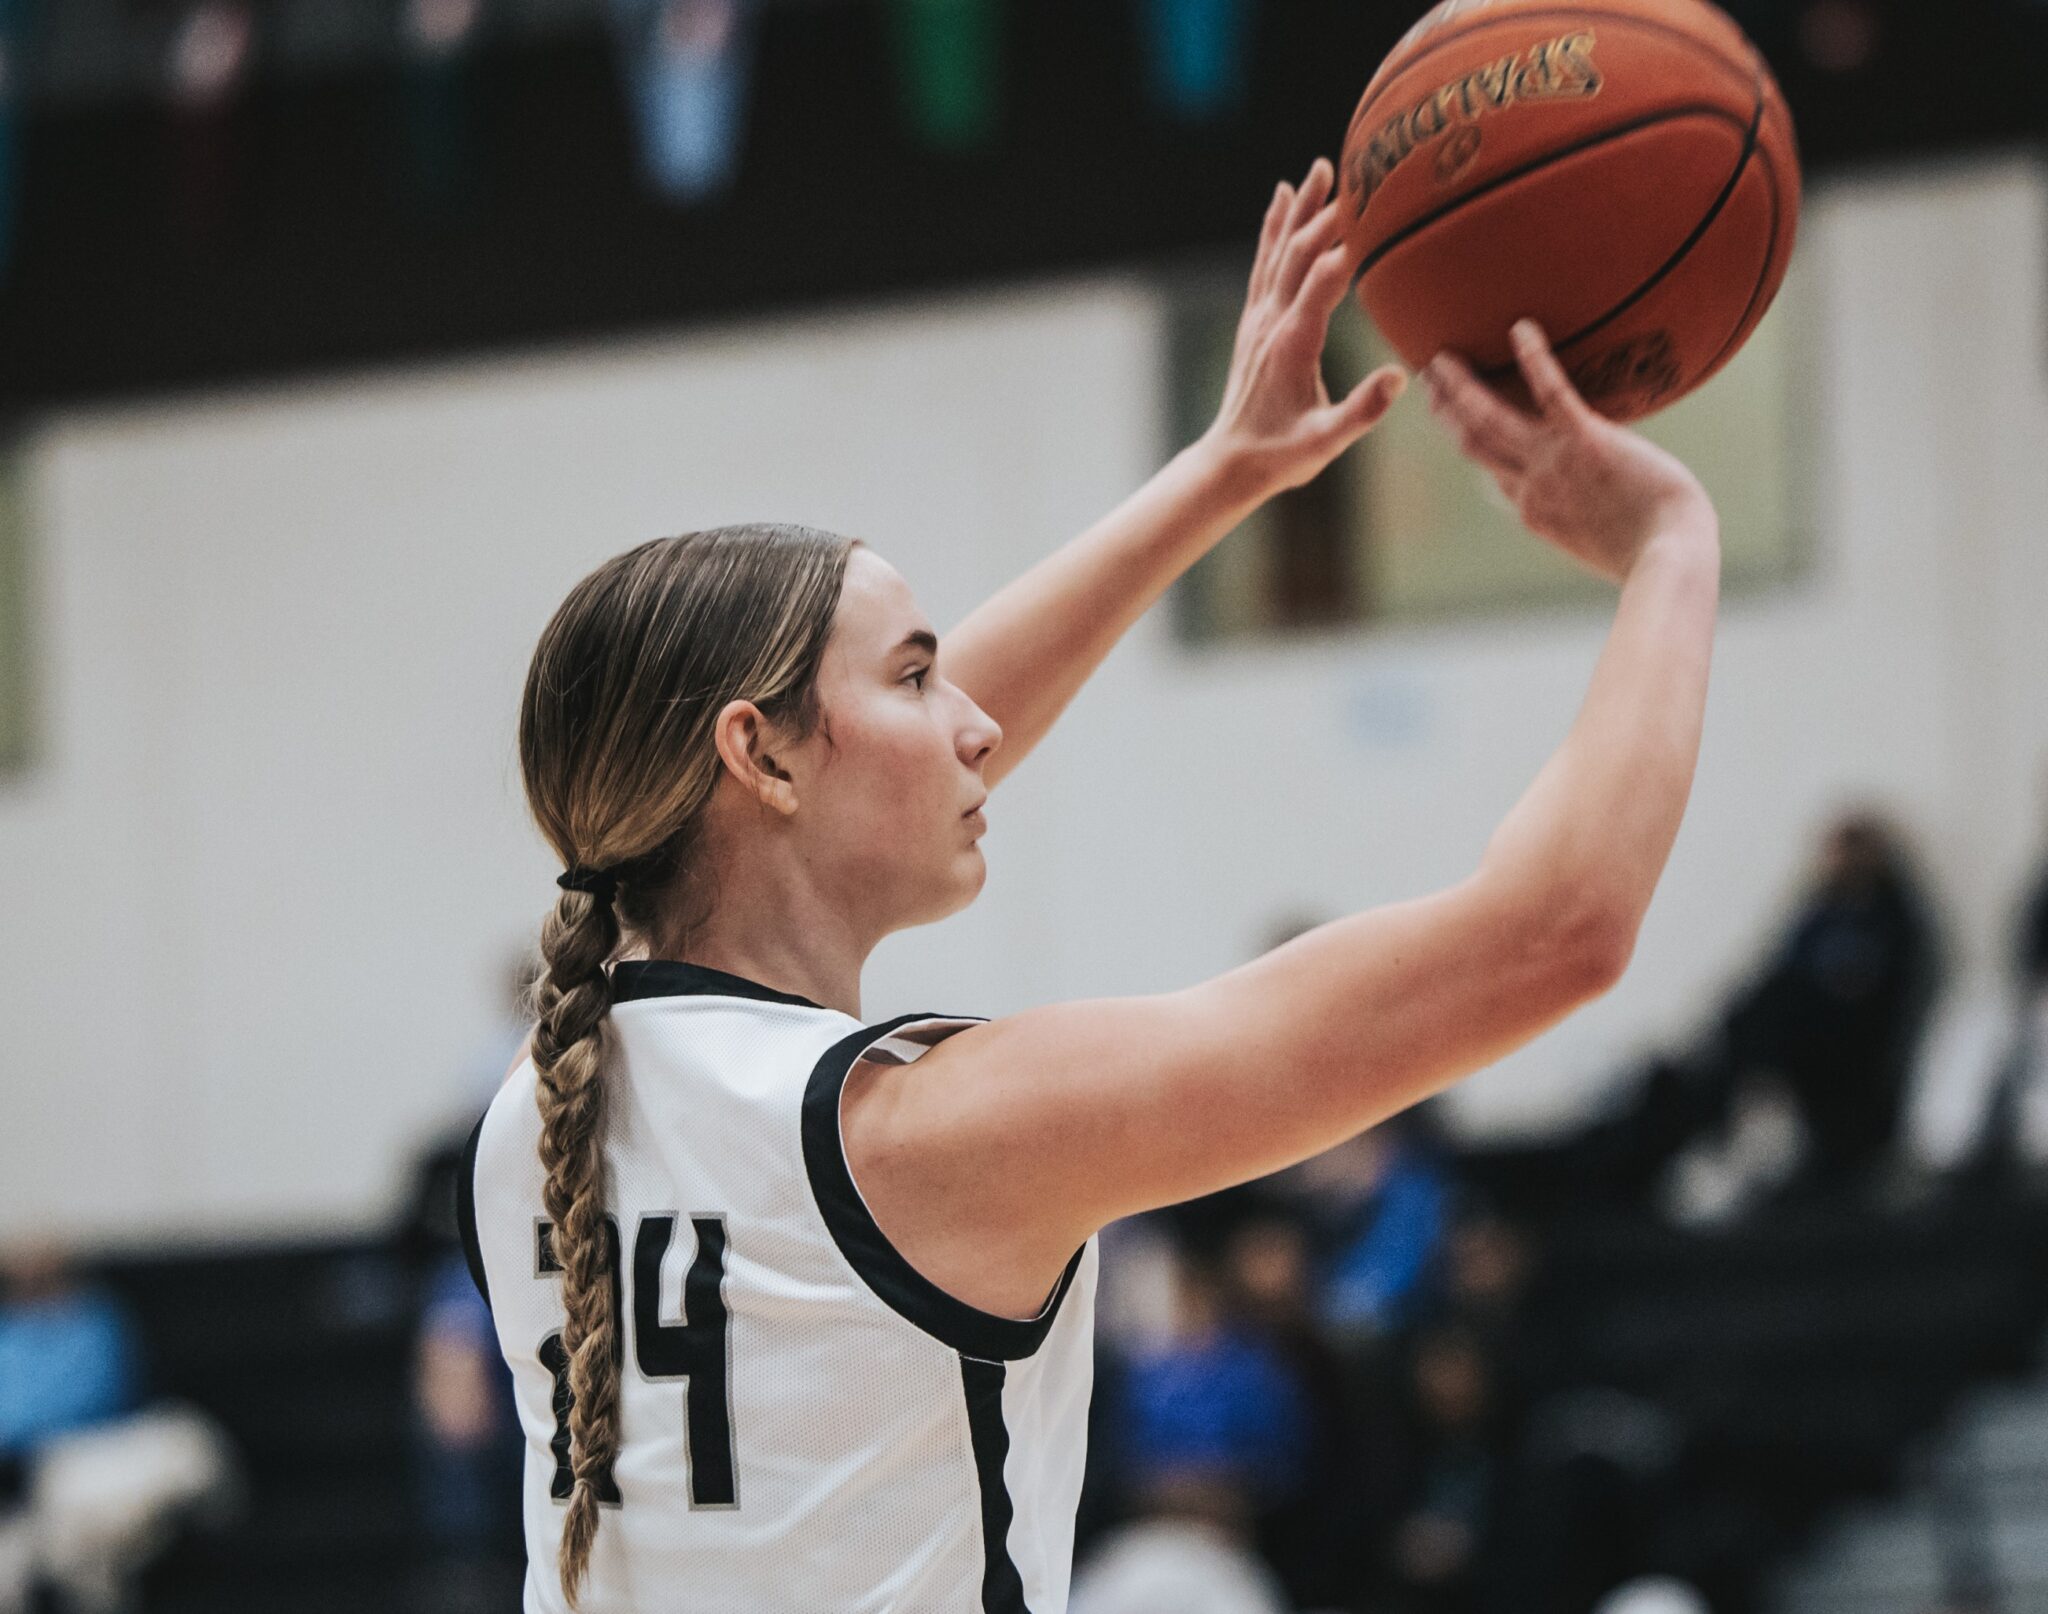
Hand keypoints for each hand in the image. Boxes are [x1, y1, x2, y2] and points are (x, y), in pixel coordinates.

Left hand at [1203, 157, 1407, 496]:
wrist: (1231, 461)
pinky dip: (1274, 226)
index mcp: (1293, 344)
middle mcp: (1271, 322)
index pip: (1322, 281)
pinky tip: (1284, 196)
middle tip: (1357, 172)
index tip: (1374, 209)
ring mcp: (1259, 318)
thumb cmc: (1281, 455)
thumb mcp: (1324, 443)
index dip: (1347, 244)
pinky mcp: (1254, 320)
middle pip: (1298, 253)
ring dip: (1300, 207)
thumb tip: (1399, 378)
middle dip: (1326, 212)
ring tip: (1320, 167)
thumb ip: (1360, 411)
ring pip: (1279, 249)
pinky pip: (1264, 262)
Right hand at [1424, 321, 1714, 583]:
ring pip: (1488, 419)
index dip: (1469, 441)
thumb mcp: (1606, 542)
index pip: (1492, 470)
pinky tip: (1522, 328)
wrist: (1668, 556)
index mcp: (1534, 511)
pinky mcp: (1586, 441)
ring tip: (1441, 357)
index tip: (1456, 419)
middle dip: (1445, 409)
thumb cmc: (1653, 551)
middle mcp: (1530, 487)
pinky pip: (1550, 392)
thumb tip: (1605, 509)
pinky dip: (1534, 359)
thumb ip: (1590, 519)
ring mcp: (1553, 463)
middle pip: (1472, 442)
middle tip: (1428, 378)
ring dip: (1460, 386)